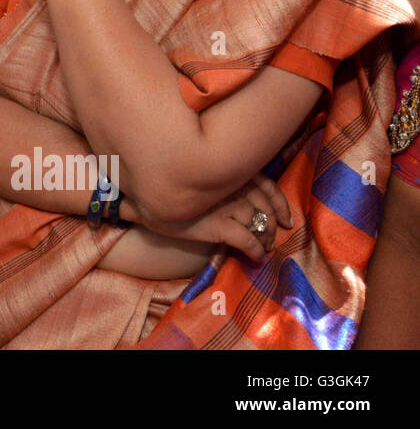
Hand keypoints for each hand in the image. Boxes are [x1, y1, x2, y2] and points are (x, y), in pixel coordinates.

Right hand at [131, 173, 293, 261]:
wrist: (141, 199)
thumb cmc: (166, 184)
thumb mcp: (196, 173)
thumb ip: (218, 177)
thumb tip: (239, 191)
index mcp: (229, 170)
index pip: (268, 186)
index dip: (280, 204)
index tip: (286, 219)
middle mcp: (233, 187)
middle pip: (265, 208)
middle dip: (272, 226)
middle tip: (272, 237)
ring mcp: (227, 207)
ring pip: (260, 226)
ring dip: (266, 240)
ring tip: (265, 249)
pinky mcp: (218, 227)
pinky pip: (248, 241)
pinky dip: (257, 251)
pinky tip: (257, 258)